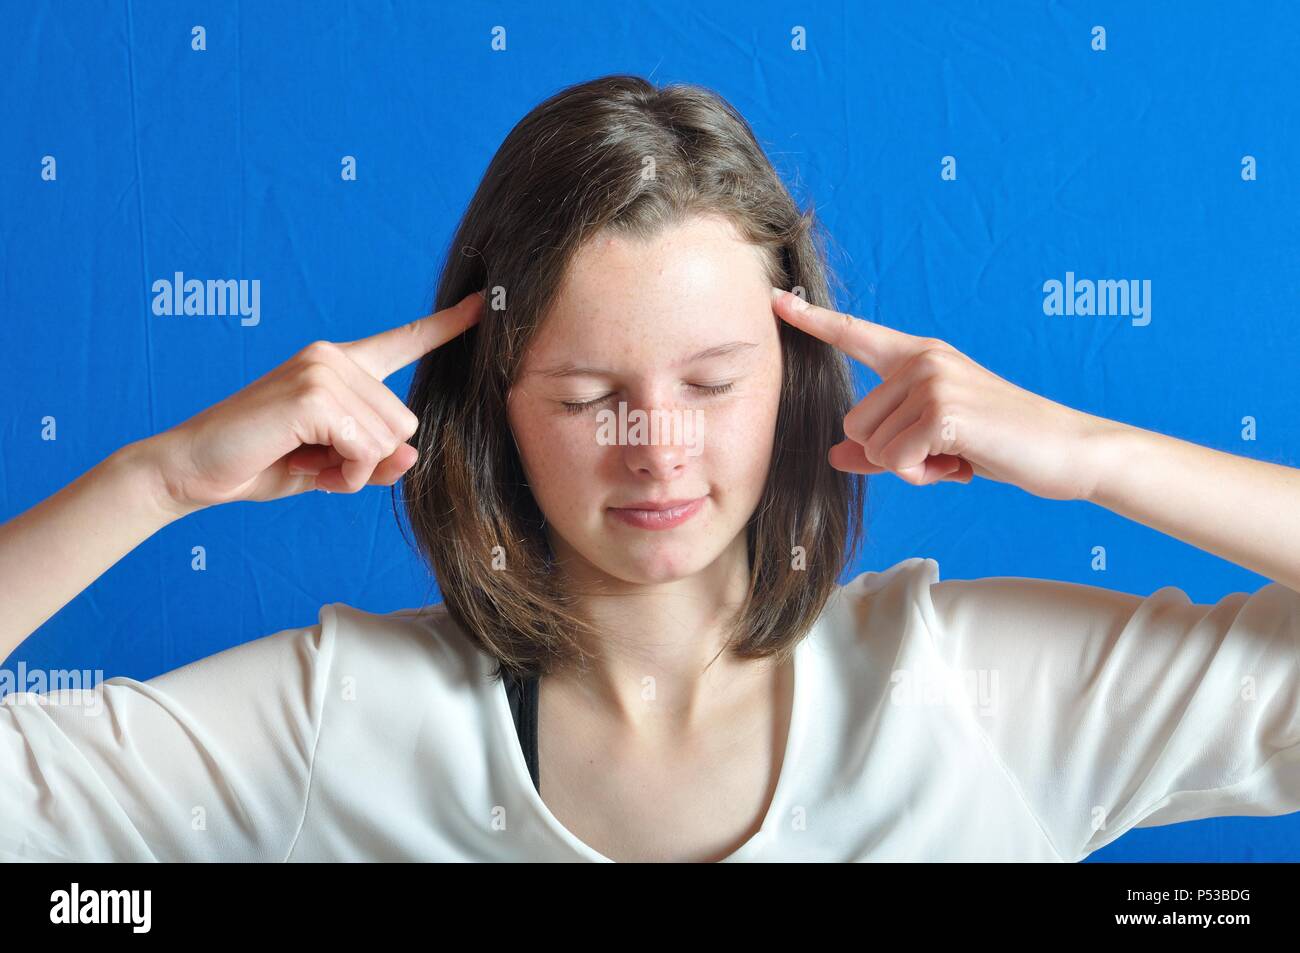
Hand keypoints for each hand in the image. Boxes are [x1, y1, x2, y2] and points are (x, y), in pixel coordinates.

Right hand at [145, 290, 484, 513]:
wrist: (193, 470)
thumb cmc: (260, 461)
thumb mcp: (331, 465)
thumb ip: (375, 459)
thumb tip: (411, 456)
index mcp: (340, 365)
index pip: (402, 340)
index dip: (446, 326)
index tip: (481, 303)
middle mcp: (334, 356)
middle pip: (405, 422)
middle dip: (368, 458)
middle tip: (318, 460)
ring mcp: (323, 370)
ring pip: (389, 438)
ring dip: (354, 469)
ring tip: (307, 461)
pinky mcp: (313, 393)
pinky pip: (365, 447)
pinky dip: (344, 473)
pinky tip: (306, 466)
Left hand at [771, 288, 1105, 500]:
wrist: (1066, 449)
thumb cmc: (998, 442)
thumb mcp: (933, 442)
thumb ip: (882, 448)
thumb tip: (834, 456)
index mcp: (918, 356)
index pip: (855, 333)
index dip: (812, 320)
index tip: (776, 300)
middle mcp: (922, 360)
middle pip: (855, 426)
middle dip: (894, 455)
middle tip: (945, 449)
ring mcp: (932, 381)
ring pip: (874, 447)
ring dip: (912, 466)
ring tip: (958, 452)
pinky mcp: (943, 411)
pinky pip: (898, 461)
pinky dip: (925, 474)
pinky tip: (962, 461)